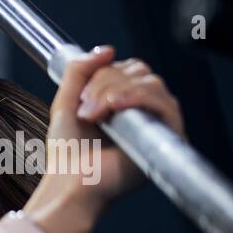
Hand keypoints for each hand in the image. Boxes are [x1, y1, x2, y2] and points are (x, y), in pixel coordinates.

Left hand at [33, 45, 185, 220]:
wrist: (70, 184)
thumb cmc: (67, 154)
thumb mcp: (66, 102)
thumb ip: (80, 70)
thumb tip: (107, 49)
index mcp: (123, 103)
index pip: (128, 68)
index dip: (104, 75)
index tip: (82, 99)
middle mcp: (142, 112)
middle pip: (139, 71)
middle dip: (105, 84)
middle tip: (85, 111)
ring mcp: (155, 123)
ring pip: (149, 82)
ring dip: (114, 93)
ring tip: (94, 115)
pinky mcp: (166, 137)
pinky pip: (163, 102)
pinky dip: (135, 98)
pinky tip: (114, 110)